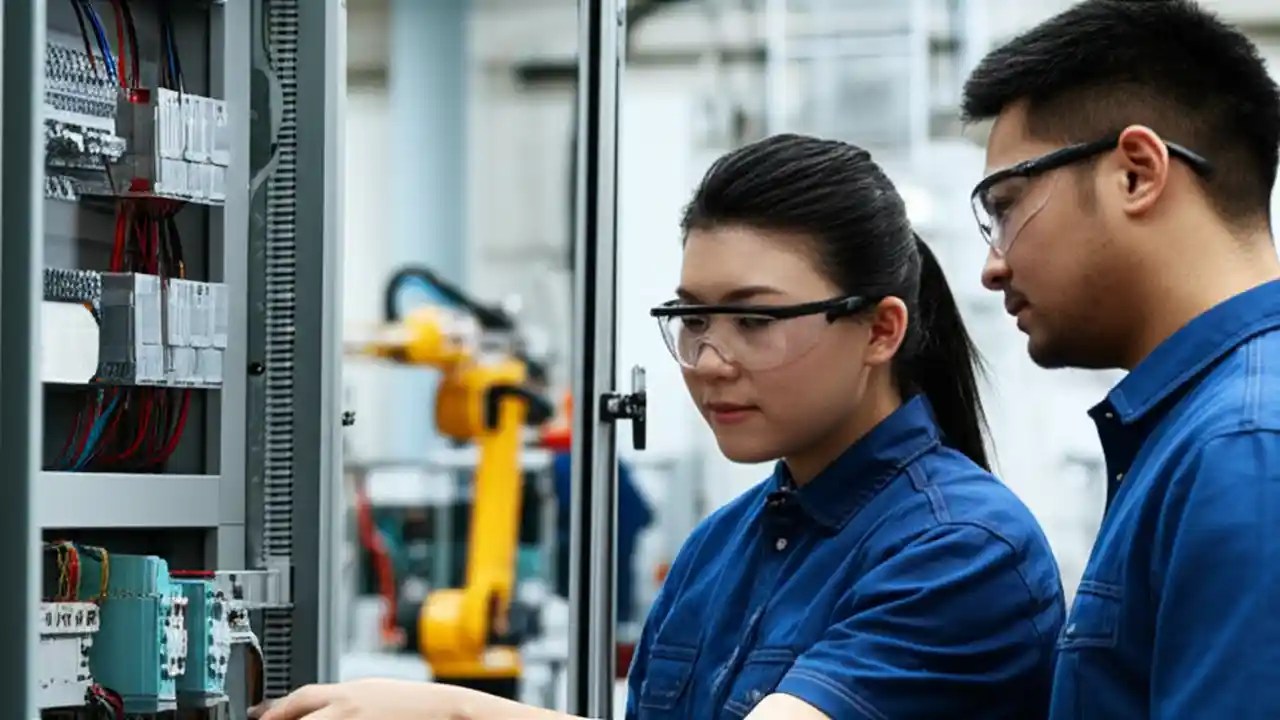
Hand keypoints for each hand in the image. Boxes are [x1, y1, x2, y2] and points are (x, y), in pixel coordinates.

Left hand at [249, 679, 471, 719]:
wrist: (443, 710)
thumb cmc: (410, 702)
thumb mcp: (370, 691)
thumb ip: (340, 700)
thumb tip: (313, 707)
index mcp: (346, 693)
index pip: (298, 699)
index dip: (273, 711)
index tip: (259, 717)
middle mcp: (346, 711)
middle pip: (298, 718)